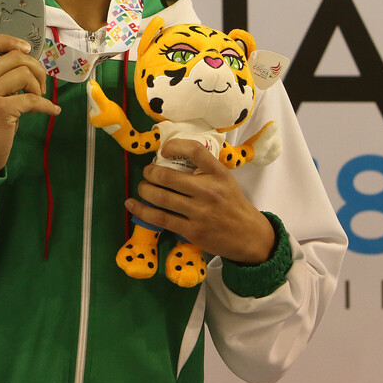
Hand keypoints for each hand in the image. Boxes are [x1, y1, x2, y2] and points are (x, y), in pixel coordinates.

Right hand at [0, 34, 60, 173]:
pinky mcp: (0, 109)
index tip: (25, 49)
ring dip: (38, 87)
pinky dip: (48, 106)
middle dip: (36, 68)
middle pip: (15, 56)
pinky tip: (52, 111)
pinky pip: (33, 99)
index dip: (8, 40)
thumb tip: (29, 66)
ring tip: (38, 99)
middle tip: (39, 85)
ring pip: (25, 73)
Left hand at [126, 138, 275, 264]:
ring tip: (142, 187)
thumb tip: (170, 159)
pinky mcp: (192, 231)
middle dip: (150, 172)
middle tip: (147, 172)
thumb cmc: (233, 204)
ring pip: (162, 197)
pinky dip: (142, 210)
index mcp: (218, 173)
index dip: (175, 146)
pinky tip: (132, 204)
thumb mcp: (225, 180)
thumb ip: (204, 170)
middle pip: (169, 176)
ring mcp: (200, 212)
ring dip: (145, 190)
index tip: (163, 151)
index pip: (195, 151)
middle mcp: (209, 190)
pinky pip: (161, 218)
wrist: (249, 236)